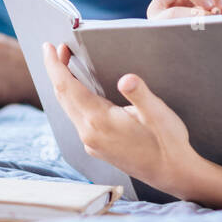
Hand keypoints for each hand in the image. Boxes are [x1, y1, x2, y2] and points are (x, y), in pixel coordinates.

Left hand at [39, 41, 221, 200]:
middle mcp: (89, 133)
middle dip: (57, 70)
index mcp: (99, 121)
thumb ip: (140, 94)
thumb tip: (126, 79)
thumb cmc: (168, 143)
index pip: (67, 87)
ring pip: (68, 108)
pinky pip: (77, 118)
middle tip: (57, 49)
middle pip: (63, 96)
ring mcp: (91, 143)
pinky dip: (73, 100)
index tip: (48, 47)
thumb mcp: (159, 113)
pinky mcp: (97, 147)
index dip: (55, 65)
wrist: (173, 174)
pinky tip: (82, 92)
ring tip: (67, 65)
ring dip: (65, 85)